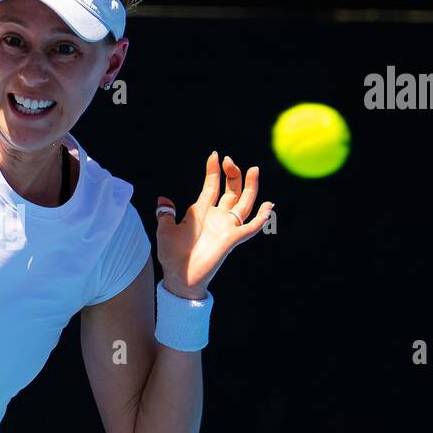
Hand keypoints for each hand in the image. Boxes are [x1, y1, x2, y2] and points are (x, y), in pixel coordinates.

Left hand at [155, 151, 274, 299]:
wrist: (179, 277)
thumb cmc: (172, 255)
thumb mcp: (165, 230)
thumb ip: (166, 214)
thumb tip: (163, 199)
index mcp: (201, 212)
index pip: (211, 186)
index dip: (213, 171)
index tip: (215, 155)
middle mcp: (217, 217)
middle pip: (231, 191)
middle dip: (232, 174)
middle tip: (230, 160)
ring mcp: (226, 227)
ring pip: (244, 203)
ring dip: (250, 187)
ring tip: (254, 169)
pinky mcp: (232, 239)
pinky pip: (251, 228)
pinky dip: (261, 217)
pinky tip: (268, 205)